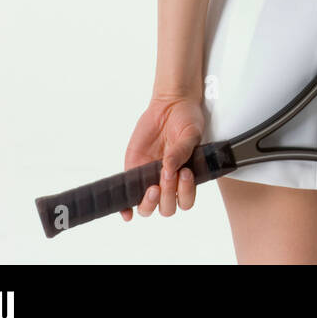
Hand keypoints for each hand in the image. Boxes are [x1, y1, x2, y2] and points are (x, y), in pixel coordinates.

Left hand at [119, 95, 205, 222]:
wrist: (170, 105)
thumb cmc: (186, 120)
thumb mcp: (190, 133)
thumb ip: (183, 151)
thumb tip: (169, 168)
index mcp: (186, 177)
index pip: (185, 201)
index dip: (185, 193)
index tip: (185, 173)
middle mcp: (168, 182)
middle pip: (167, 208)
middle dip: (168, 194)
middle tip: (169, 174)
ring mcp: (150, 178)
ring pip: (148, 207)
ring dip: (150, 203)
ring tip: (152, 186)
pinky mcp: (133, 171)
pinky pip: (127, 195)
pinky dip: (125, 207)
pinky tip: (126, 212)